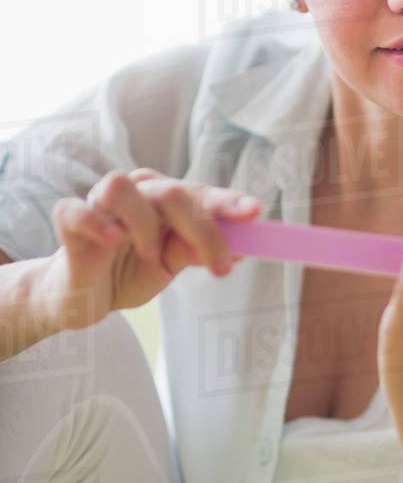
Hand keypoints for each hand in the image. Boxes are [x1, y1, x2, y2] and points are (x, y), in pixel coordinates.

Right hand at [33, 169, 261, 332]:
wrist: (81, 295)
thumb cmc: (127, 271)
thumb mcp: (168, 266)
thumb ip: (195, 251)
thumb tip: (239, 247)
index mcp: (163, 198)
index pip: (198, 192)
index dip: (227, 200)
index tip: (254, 213)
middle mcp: (134, 193)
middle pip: (171, 192)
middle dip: (202, 230)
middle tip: (218, 266)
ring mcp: (98, 204)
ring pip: (123, 187)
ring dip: (145, 224)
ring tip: (149, 255)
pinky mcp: (69, 222)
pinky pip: (75, 210)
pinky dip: (94, 223)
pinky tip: (110, 240)